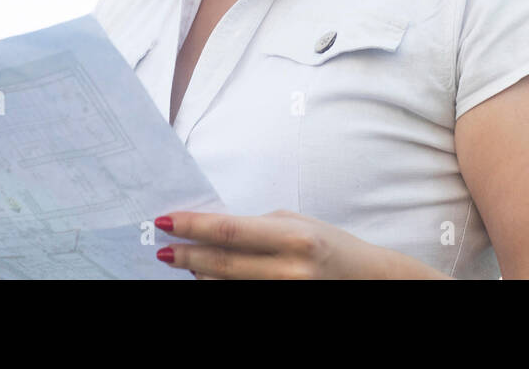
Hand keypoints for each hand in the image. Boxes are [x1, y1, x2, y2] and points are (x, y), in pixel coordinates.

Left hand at [152, 209, 406, 279]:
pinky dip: (220, 288)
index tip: (164, 221)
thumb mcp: (297, 224)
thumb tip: (211, 229)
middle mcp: (289, 270)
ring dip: (200, 274)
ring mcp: (287, 294)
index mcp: (294, 238)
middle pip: (222, 263)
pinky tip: (208, 278)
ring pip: (226, 287)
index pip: (230, 231)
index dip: (193, 226)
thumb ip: (256, 227)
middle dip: (186, 255)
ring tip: (184, 262)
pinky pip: (240, 298)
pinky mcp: (284, 307)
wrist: (367, 282)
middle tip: (161, 248)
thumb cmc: (329, 246)